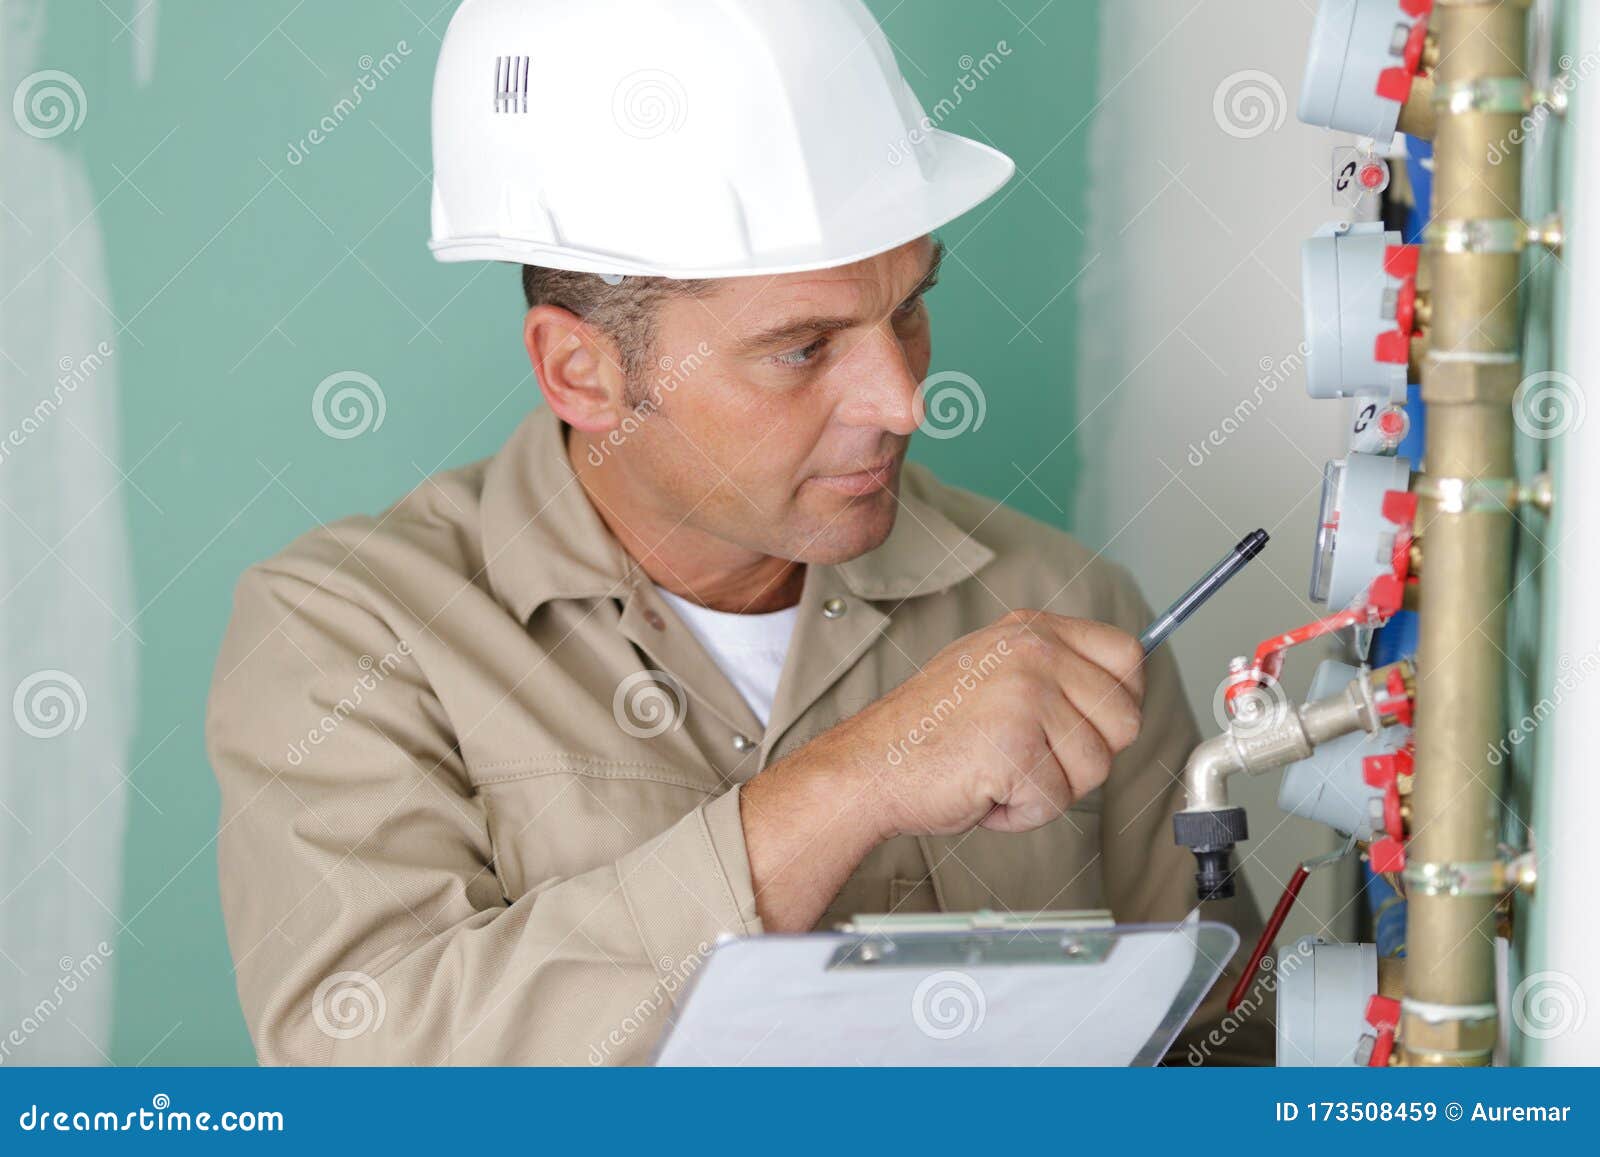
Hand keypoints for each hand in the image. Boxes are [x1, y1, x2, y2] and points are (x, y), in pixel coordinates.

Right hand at [831, 610, 1145, 836]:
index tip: (1089, 724)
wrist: (869, 765)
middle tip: (1031, 757)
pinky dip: (1022, 813)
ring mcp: (1026, 695)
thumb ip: (1054, 670)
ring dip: (1050, 788)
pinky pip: (1056, 801)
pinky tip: (984, 791)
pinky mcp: (1016, 745)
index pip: (1128, 655)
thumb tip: (1121, 689)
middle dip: (1085, 757)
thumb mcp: (995, 671)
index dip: (1120, 701)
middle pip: (1124, 720)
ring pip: (1095, 767)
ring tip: (999, 771)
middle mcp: (1033, 652)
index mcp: (1032, 629)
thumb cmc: (929, 731)